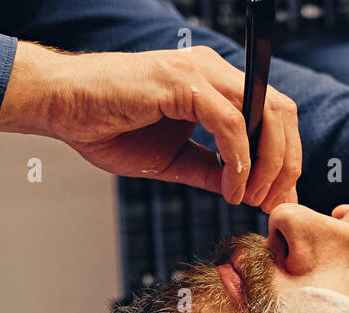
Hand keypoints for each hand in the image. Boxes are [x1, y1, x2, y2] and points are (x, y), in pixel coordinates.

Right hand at [0, 42, 299, 209]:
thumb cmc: (107, 125)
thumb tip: (241, 189)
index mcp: (214, 85)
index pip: (270, 115)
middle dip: (285, 164)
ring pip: (263, 114)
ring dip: (267, 164)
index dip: (284, 158)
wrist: (63, 107)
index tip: (276, 200)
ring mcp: (200, 72)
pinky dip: (239, 161)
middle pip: (279, 112)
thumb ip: (209, 169)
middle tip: (272, 204)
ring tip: (252, 198)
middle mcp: (213, 72)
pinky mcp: (182, 83)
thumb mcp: (172, 159)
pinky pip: (229, 123)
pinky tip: (231, 188)